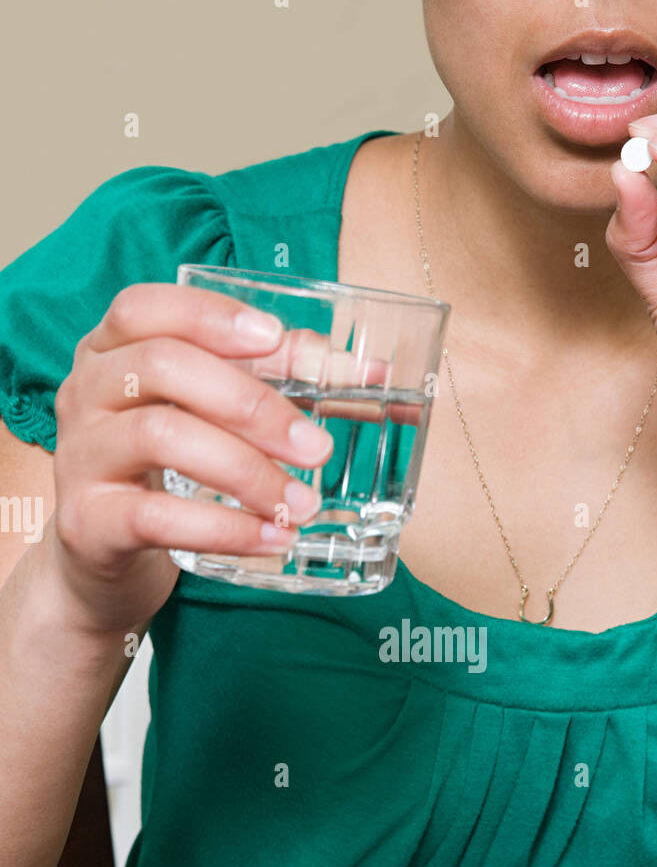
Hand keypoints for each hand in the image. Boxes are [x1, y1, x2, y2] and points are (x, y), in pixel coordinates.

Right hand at [51, 282, 337, 634]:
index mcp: (111, 351)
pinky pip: (157, 517)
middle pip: (162, 367)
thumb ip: (276, 381)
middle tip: (317, 449)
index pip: (146, 309)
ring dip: (245, 471)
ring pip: (159, 439)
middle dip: (251, 405)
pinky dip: (224, 528)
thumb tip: (366, 371)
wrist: (102, 558)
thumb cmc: (165, 471)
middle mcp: (85, 393)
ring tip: (303, 504)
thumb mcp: (209, 417)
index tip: (273, 336)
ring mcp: (80, 457)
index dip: (210, 316)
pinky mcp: (89, 523)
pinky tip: (272, 539)